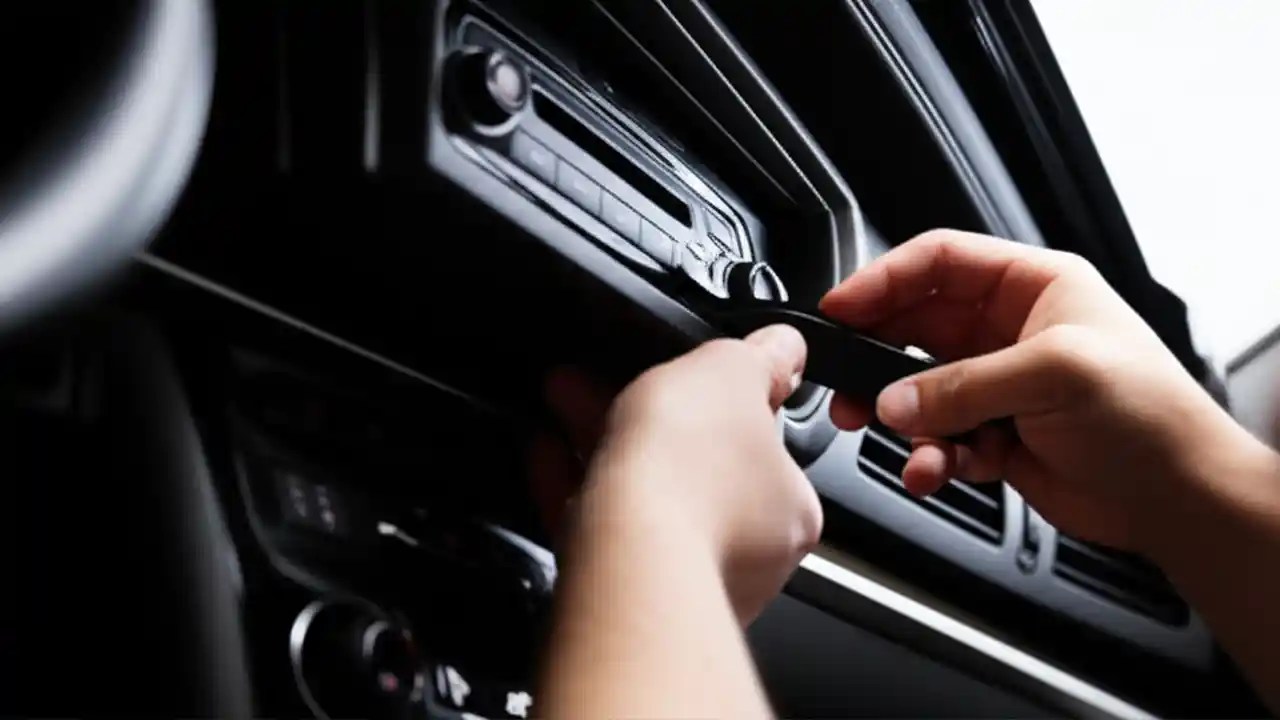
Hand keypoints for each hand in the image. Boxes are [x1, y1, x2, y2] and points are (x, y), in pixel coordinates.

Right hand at [533, 326, 820, 624]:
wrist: (629, 548)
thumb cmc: (692, 470)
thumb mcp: (736, 374)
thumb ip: (764, 356)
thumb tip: (787, 345)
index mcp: (790, 507)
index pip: (766, 445)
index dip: (724, 398)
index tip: (690, 371)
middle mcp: (747, 552)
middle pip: (695, 465)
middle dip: (649, 412)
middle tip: (615, 374)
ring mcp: (685, 574)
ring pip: (644, 494)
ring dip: (603, 438)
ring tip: (566, 395)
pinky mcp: (626, 590)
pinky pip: (599, 526)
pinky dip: (574, 485)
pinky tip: (549, 450)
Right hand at [819, 230, 1248, 553]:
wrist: (1179, 497)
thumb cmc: (1150, 414)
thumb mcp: (1053, 374)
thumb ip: (962, 384)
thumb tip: (895, 399)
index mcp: (1033, 286)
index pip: (938, 261)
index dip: (883, 279)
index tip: (841, 307)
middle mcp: (1011, 330)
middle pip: (916, 327)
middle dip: (877, 357)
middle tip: (844, 382)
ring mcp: (999, 385)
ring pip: (919, 390)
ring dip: (902, 418)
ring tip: (898, 439)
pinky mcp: (995, 435)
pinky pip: (938, 438)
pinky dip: (929, 457)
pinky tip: (937, 470)